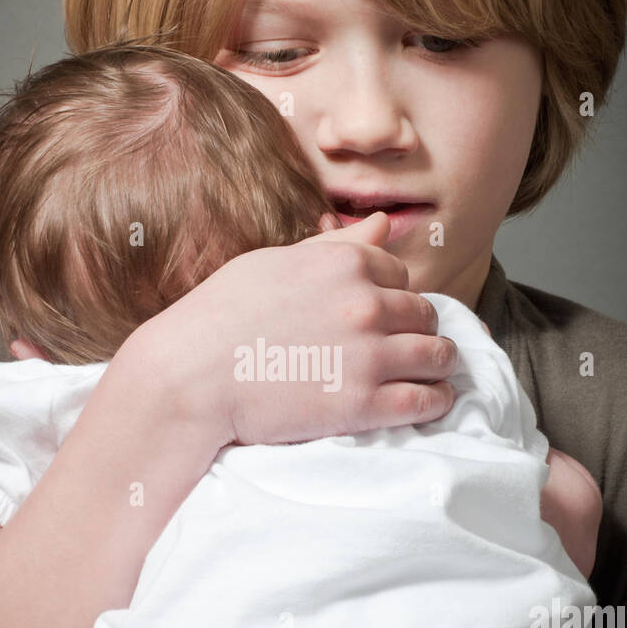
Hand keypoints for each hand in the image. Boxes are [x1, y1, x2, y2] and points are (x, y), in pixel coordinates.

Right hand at [142, 211, 458, 448]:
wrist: (188, 378)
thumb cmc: (219, 318)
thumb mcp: (275, 265)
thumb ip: (336, 248)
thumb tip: (384, 223)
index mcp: (344, 264)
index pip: (399, 275)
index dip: (392, 296)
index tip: (379, 316)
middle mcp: (365, 303)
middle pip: (423, 313)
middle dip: (416, 329)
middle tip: (403, 347)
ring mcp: (369, 355)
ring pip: (437, 354)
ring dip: (438, 363)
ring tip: (428, 374)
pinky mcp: (365, 404)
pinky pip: (427, 399)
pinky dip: (436, 400)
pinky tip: (430, 402)